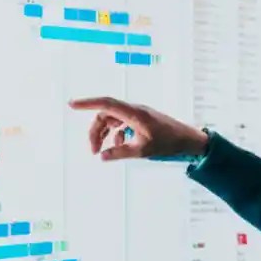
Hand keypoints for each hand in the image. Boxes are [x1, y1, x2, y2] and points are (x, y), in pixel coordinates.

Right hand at [69, 96, 207, 160]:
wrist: (188, 139)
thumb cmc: (169, 143)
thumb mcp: (143, 150)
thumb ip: (120, 153)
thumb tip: (101, 156)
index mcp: (134, 113)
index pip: (106, 103)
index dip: (87, 103)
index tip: (71, 104)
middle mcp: (134, 110)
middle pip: (105, 114)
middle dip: (95, 131)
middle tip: (93, 150)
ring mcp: (137, 114)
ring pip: (112, 120)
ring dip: (104, 134)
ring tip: (101, 151)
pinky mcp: (140, 120)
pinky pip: (121, 124)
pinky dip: (115, 135)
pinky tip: (117, 147)